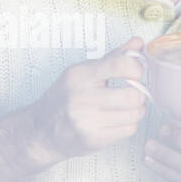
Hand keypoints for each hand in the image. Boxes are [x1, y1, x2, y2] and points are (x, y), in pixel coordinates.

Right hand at [22, 37, 148, 166]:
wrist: (41, 131)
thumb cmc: (64, 98)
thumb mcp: (82, 73)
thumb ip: (112, 58)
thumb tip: (138, 42)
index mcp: (79, 75)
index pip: (120, 65)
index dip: (137, 68)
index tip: (136, 72)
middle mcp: (81, 97)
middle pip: (133, 95)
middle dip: (139, 94)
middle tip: (133, 93)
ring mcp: (87, 121)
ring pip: (134, 114)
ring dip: (136, 110)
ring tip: (126, 107)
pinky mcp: (93, 139)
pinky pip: (129, 130)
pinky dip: (128, 124)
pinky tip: (117, 120)